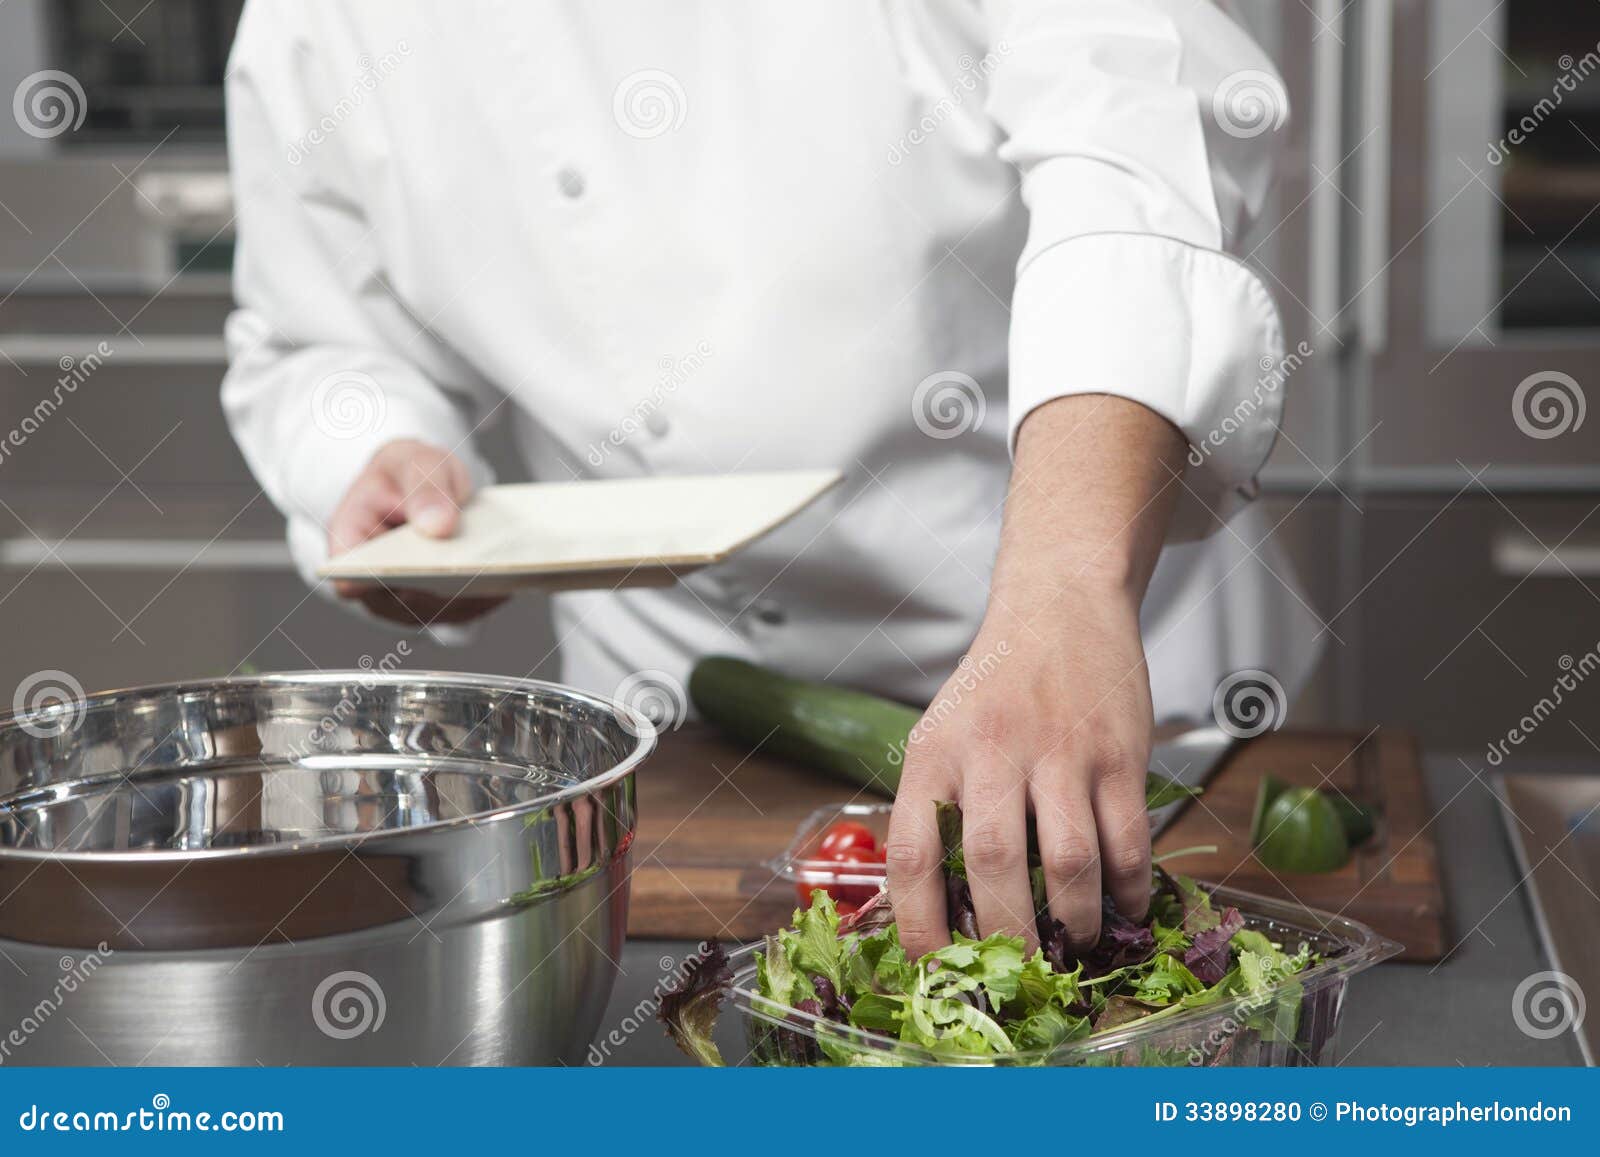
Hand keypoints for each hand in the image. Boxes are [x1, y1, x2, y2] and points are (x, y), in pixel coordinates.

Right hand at [326, 439, 504, 626]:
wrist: (424, 483)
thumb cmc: (406, 472)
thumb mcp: (413, 460)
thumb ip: (423, 486)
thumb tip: (438, 526)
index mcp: (349, 542)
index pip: (351, 577)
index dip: (379, 580)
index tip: (417, 570)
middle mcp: (374, 582)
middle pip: (407, 598)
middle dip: (444, 583)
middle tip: (482, 568)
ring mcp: (408, 600)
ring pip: (444, 608)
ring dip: (475, 591)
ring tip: (507, 568)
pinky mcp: (443, 606)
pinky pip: (468, 607)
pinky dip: (490, 590)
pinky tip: (513, 571)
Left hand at [885, 583, 1153, 959]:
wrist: (1059, 606)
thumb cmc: (996, 684)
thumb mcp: (941, 733)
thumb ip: (935, 807)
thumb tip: (932, 908)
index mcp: (934, 754)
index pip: (913, 852)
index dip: (919, 922)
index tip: (935, 967)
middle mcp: (992, 751)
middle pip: (995, 864)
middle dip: (1007, 936)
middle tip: (1018, 975)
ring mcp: (1060, 751)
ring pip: (1070, 860)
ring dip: (1074, 920)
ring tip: (1073, 944)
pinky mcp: (1118, 753)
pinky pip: (1129, 839)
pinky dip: (1129, 889)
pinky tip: (1124, 909)